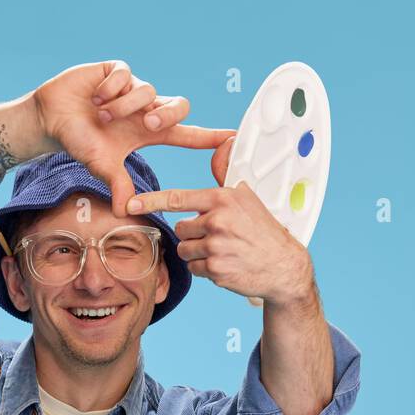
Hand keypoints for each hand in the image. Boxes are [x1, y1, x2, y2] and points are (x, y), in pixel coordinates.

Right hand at [31, 60, 235, 216]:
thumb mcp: (101, 165)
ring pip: (148, 91)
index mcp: (148, 133)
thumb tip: (124, 212)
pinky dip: (110, 89)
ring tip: (102, 114)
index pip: (186, 135)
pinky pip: (126, 75)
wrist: (51, 118)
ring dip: (125, 106)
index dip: (208, 137)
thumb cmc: (79, 141)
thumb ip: (117, 184)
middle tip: (147, 124)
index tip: (231, 139)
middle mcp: (145, 109)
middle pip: (179, 106)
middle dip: (167, 115)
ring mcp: (133, 88)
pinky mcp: (117, 70)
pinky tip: (95, 97)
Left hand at [127, 141, 314, 307]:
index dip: (152, 201)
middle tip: (215, 237)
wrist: (283, 265)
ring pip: (185, 250)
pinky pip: (195, 269)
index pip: (178, 198)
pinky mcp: (216, 269)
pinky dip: (205, 269)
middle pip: (181, 228)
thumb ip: (225, 177)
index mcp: (223, 199)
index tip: (131, 203)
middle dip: (192, 234)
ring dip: (197, 253)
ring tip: (221, 251)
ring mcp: (216, 247)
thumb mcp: (247, 198)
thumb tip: (223, 144)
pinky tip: (225, 264)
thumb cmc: (265, 231)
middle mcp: (218, 221)